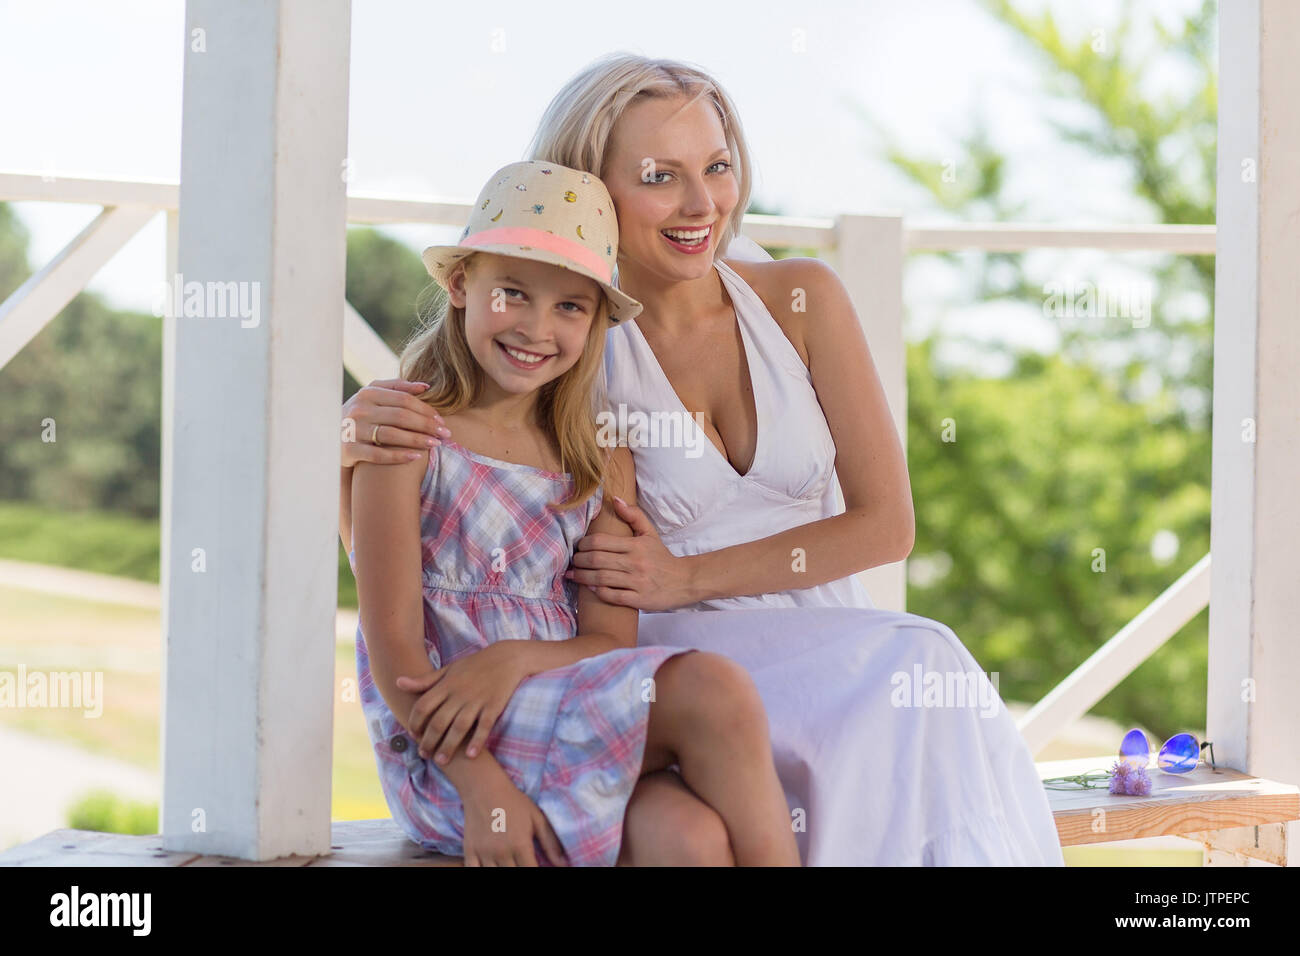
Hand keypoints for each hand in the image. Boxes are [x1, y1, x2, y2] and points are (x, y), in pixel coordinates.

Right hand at [341, 378, 451, 466]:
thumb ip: (397, 388)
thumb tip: (426, 386)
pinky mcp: (348, 450)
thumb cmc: (361, 416)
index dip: (426, 410)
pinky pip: (377, 454)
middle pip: (401, 416)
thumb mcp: (373, 397)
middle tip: (446, 434)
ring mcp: (353, 430)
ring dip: (417, 440)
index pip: (404, 400)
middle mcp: (359, 409)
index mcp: (368, 393)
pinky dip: (398, 456)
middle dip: (427, 425)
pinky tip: (416, 457)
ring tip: (435, 445)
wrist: (330, 438)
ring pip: (391, 435)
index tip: (442, 420)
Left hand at [396, 642, 533, 764]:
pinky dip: (477, 741)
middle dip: (429, 740)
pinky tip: (470, 755)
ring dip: (449, 746)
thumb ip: (424, 681)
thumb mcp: (448, 670)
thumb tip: (398, 683)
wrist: (507, 658)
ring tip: (441, 760)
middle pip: (439, 721)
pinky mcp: (494, 706)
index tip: (413, 734)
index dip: (415, 722)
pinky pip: (484, 726)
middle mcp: (460, 694)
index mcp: (447, 685)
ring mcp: (477, 701)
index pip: (423, 706)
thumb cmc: (474, 665)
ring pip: (459, 727)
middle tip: (424, 754)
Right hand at [461, 771, 567, 866]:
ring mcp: (484, 853)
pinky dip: (482, 871)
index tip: (535, 866)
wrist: (484, 787)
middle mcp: (502, 852)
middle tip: (522, 862)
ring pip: (494, 875)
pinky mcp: (469, 851)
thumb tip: (564, 864)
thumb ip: (551, 843)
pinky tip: (492, 865)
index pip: (531, 872)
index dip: (535, 872)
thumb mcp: (537, 818)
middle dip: (520, 872)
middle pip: (513, 876)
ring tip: (509, 863)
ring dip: (503, 872)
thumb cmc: (514, 801)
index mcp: (520, 845)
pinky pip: (472, 870)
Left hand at [565, 496, 695, 610]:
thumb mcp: (650, 534)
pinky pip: (613, 596)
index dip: (584, 544)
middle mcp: (635, 563)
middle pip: (597, 560)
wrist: (685, 581)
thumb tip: (614, 499)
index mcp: (635, 545)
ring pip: (601, 578)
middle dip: (579, 561)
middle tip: (572, 562)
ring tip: (573, 575)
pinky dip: (598, 592)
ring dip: (583, 577)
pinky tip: (590, 588)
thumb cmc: (662, 557)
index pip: (600, 541)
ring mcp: (637, 582)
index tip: (578, 547)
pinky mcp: (640, 599)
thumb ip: (633, 515)